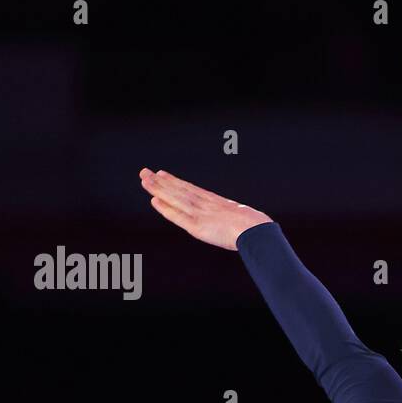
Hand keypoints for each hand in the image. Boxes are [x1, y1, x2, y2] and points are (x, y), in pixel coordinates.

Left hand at [138, 168, 271, 249]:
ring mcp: (201, 214)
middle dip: (161, 181)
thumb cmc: (256, 228)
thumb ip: (238, 218)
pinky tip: (154, 201)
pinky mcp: (197, 226)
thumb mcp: (246, 218)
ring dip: (159, 189)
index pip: (191, 190)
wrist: (256, 231)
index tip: (162, 174)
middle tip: (145, 171)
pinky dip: (166, 208)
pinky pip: (178, 216)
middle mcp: (206, 205)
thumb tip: (248, 219)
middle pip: (179, 190)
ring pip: (175, 199)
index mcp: (217, 202)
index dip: (175, 182)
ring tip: (145, 180)